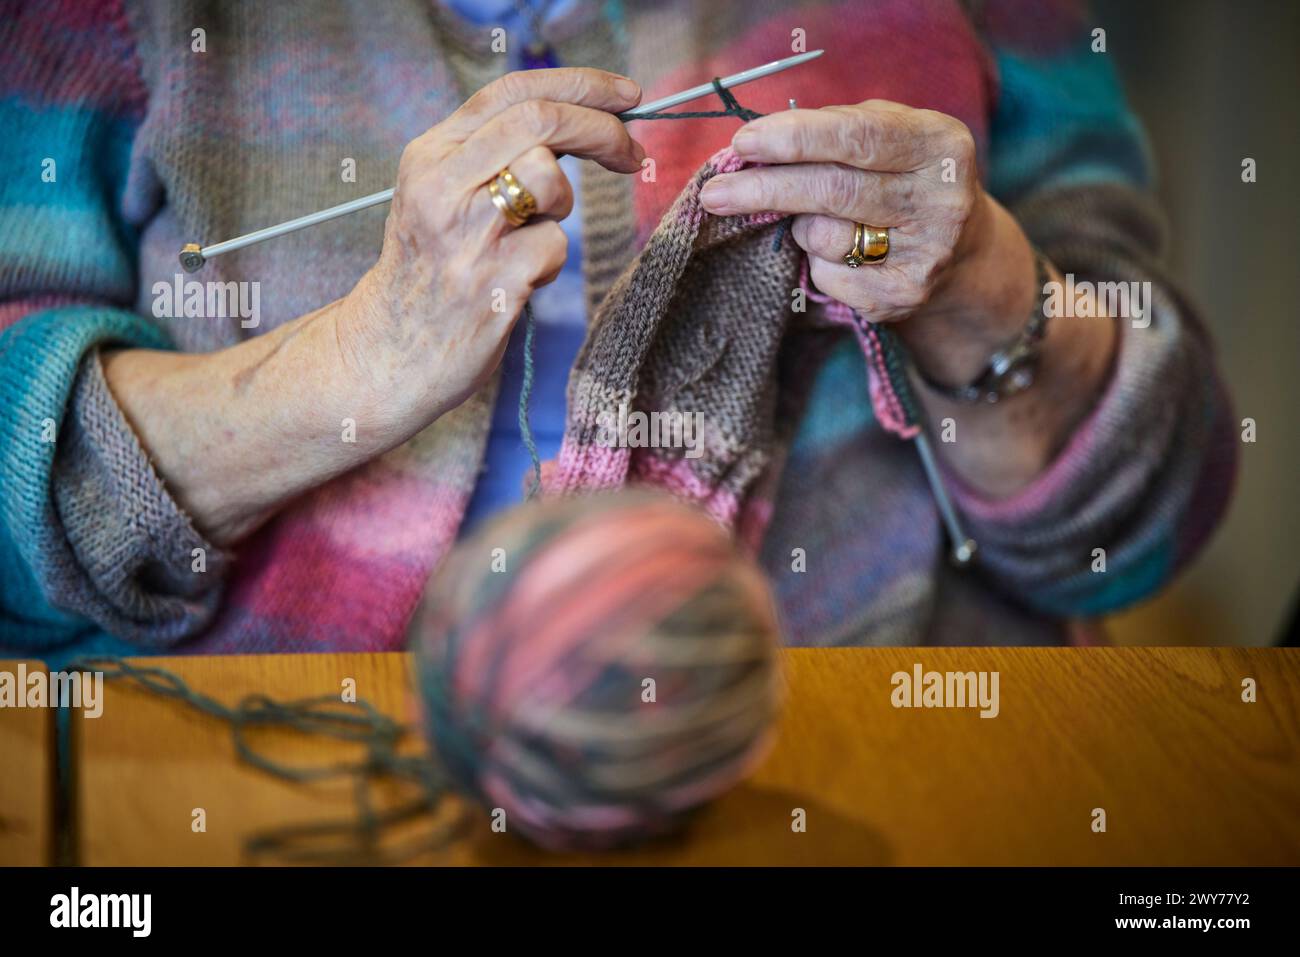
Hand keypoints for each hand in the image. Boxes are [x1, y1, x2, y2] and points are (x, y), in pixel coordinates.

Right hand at [101, 69, 645, 544]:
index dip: (581, 84)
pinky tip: (518, 281)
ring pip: (550, 181)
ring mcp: (465, 234)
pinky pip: (555, 247)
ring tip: (530, 239)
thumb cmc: (428, 274)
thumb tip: (579, 122)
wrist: (387, 354)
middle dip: (602, 128)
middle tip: (631, 151)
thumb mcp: (441, 197)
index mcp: (430, 155)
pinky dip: (550, 263)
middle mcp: (441, 185)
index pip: (513, 91)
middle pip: (540, 121)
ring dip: (562, 209)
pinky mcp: (491, 282)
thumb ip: (491, 156)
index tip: (627, 95)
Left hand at [698, 100, 1036, 386]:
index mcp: (941, 146)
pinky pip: (829, 276)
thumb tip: (755, 145)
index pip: (858, 137)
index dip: (795, 139)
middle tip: (715, 193)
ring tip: (809, 218)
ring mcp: (926, 255)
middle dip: (765, 190)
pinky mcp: (902, 296)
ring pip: (825, 237)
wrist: (964, 254)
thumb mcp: (892, 136)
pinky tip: (837, 251)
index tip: (744, 143)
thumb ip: (836, 130)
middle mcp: (942, 201)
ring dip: (797, 226)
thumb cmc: (905, 178)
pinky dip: (815, 261)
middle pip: (834, 191)